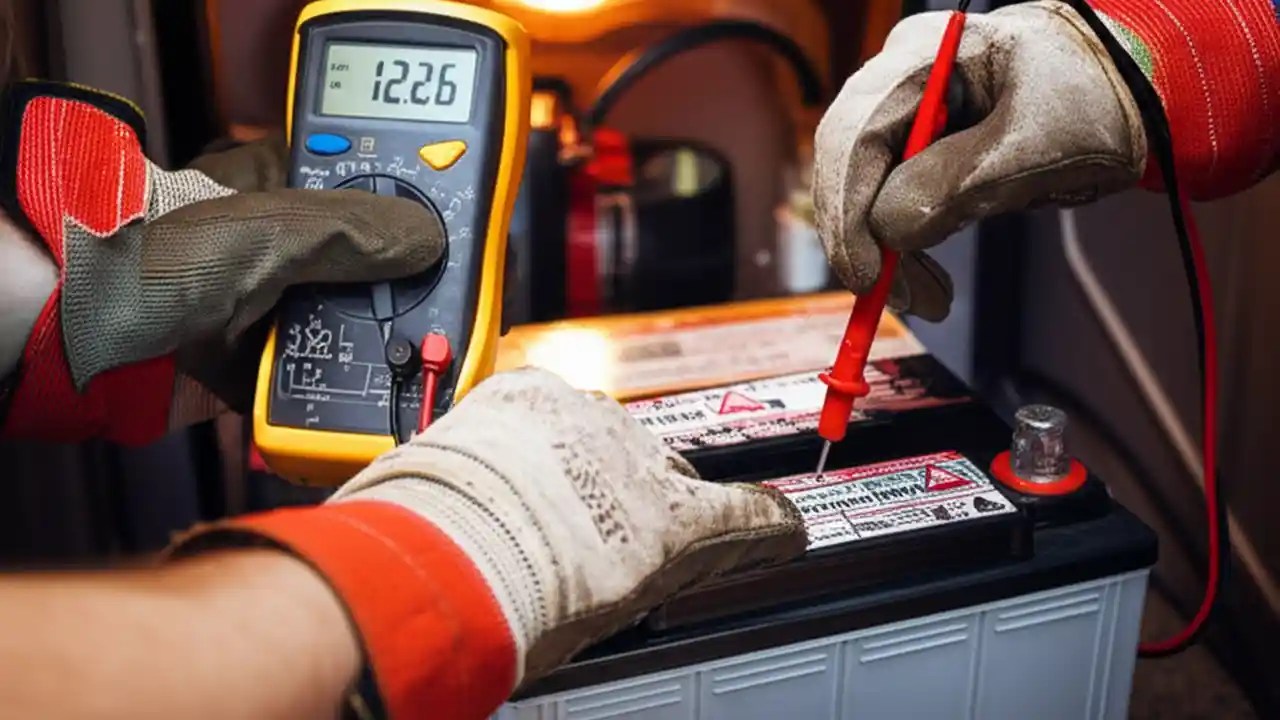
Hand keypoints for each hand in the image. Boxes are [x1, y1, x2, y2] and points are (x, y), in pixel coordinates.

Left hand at [0, 81, 442, 443]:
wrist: (78, 335)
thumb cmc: (148, 255)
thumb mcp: (271, 229)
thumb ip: (356, 232)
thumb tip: (428, 240)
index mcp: (283, 185)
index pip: (374, 190)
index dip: (422, 215)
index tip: (462, 245)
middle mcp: (279, 244)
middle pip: (371, 270)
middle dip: (408, 301)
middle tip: (445, 326)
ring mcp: (266, 304)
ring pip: (349, 328)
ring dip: (377, 355)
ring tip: (413, 372)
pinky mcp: (252, 362)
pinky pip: (315, 379)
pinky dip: (338, 396)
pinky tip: (364, 405)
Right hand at [177, 367, 806, 717]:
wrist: (442, 553)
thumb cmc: (414, 524)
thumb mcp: (428, 475)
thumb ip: (456, 476)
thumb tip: (438, 506)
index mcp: (525, 399)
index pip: (575, 424)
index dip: (585, 465)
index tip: (579, 483)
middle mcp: (589, 421)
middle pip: (631, 452)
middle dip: (628, 489)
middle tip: (609, 531)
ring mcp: (634, 470)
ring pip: (678, 488)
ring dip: (680, 518)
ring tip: (700, 540)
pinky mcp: (671, 522)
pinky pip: (736, 516)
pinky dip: (764, 526)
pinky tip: (787, 530)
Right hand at [813, 1, 1145, 320]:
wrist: (1127, 90)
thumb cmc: (1095, 98)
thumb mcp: (1035, 146)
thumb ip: (958, 184)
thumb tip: (888, 232)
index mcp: (926, 54)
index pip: (857, 131)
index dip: (848, 206)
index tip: (866, 272)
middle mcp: (901, 79)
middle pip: (848, 162)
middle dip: (863, 237)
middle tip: (895, 297)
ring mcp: (906, 112)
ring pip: (863, 189)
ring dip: (885, 252)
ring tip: (926, 299)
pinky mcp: (916, 147)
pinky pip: (889, 200)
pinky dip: (903, 246)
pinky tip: (926, 281)